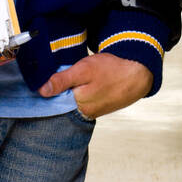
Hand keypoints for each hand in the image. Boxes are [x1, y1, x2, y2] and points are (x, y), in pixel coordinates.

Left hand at [38, 53, 152, 117]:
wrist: (139, 73)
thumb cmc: (113, 70)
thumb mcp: (84, 69)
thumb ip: (62, 80)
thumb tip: (42, 90)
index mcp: (79, 105)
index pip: (55, 99)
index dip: (52, 87)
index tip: (51, 77)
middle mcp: (86, 112)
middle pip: (65, 100)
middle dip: (64, 89)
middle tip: (70, 73)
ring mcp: (95, 111)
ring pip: (76, 100)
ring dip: (75, 90)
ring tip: (82, 78)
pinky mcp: (102, 107)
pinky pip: (87, 101)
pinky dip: (85, 92)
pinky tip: (90, 83)